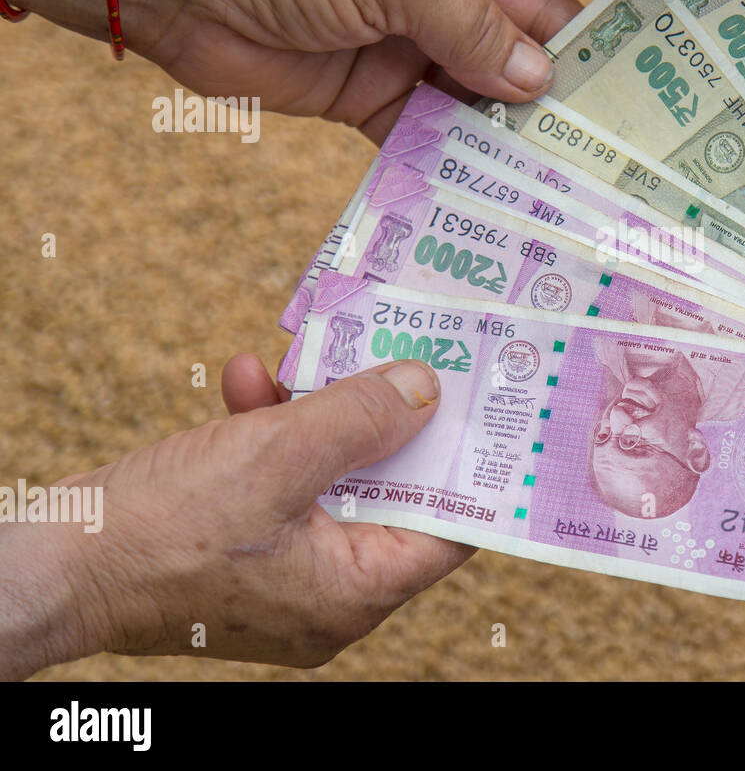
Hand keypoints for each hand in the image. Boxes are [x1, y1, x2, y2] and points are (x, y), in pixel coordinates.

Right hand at [0, 356, 471, 678]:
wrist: (54, 562)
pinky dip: (269, 434)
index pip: (448, 531)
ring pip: (330, 479)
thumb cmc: (164, 527)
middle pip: (388, 493)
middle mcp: (332, 592)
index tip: (485, 412)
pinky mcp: (245, 551)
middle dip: (381, 420)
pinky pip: (280, 486)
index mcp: (357, 589)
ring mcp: (287, 574)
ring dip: (314, 413)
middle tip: (402, 358)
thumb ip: (361, 418)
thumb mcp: (278, 455)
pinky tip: (249, 379)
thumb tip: (426, 390)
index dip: (468, 469)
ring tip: (304, 358)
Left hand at [1, 0, 624, 138]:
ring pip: (493, 80)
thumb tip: (539, 81)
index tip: (664, 15)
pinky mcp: (383, 92)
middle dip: (578, 63)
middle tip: (630, 117)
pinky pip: (441, 126)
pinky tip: (507, 184)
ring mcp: (418, 34)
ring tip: (581, 162)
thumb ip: (470, 22)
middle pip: (535, 19)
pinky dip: (467, 153)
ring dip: (526, 118)